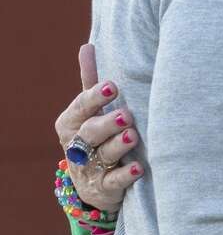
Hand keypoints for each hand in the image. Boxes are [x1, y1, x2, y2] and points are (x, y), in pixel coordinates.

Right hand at [54, 44, 142, 210]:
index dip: (95, 97)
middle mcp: (77, 145)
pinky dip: (126, 175)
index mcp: (71, 123)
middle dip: (107, 123)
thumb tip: (87, 46)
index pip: (81, 107)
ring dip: (118, 145)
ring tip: (133, 135)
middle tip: (127, 115)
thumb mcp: (89, 111)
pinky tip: (139, 168)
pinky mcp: (104, 188)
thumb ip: (90, 82)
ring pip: (103, 155)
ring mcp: (90, 168)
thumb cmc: (95, 136)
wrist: (93, 183)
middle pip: (90, 132)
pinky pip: (114, 182)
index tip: (112, 85)